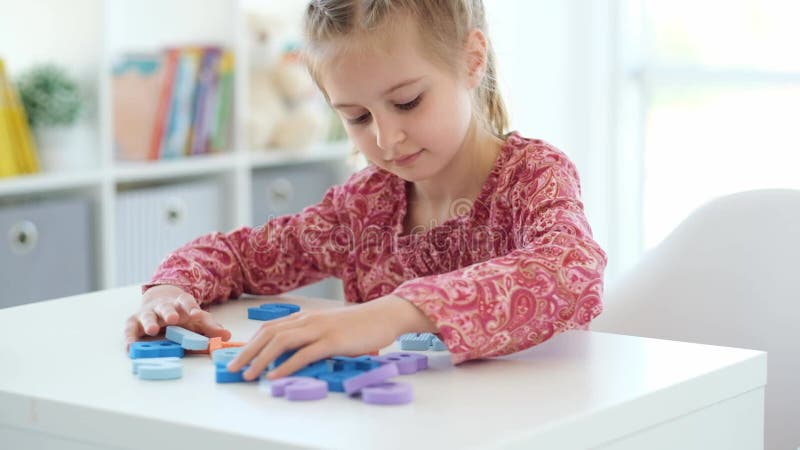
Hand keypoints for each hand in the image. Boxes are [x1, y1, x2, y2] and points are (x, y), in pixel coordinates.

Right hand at [124, 284, 230, 347]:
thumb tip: (227, 336)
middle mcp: (162, 306)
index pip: (187, 302)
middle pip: (165, 307)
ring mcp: (147, 313)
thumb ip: (211, 327)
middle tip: (172, 318)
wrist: (159, 301)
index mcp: (180, 304)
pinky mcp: (134, 322)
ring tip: (151, 330)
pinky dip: (129, 337)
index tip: (196, 314)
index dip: (191, 307)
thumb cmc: (182, 315)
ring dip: (149, 322)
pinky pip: (130, 329)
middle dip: (169, 312)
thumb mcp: (198, 319)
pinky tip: (130, 347)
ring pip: (147, 315)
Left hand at [228, 295, 434, 380]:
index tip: (237, 356)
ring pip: (281, 342)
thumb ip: (311, 336)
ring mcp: (320, 330)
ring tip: (248, 375)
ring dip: (261, 360)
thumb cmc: (359, 324)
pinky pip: (304, 354)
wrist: (384, 315)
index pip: (270, 328)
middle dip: (248, 352)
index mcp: (305, 317)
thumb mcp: (330, 327)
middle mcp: (308, 320)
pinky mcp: (332, 341)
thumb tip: (293, 353)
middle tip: (232, 368)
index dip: (250, 342)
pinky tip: (276, 376)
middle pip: (269, 334)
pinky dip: (286, 365)